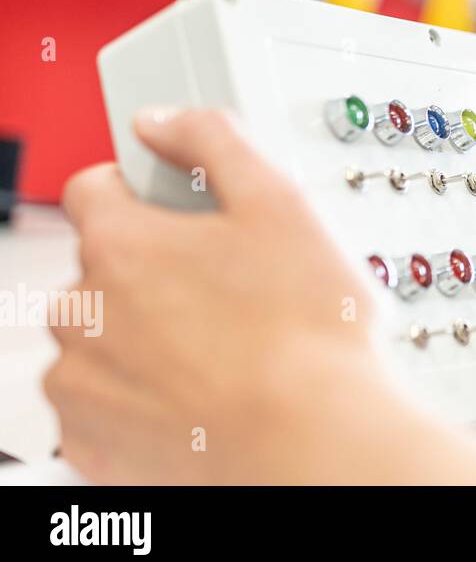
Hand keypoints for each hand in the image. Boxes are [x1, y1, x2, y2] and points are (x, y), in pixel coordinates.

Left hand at [49, 107, 475, 483]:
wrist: (309, 441)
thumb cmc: (304, 334)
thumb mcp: (281, 203)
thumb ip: (214, 140)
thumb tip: (165, 120)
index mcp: (119, 243)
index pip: (95, 185)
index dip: (143, 188)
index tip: (181, 210)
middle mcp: (80, 311)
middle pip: (104, 266)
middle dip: (156, 270)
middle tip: (230, 287)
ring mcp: (81, 382)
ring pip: (100, 336)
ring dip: (145, 334)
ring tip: (225, 347)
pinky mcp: (92, 441)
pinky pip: (103, 402)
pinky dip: (141, 395)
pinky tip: (202, 392)